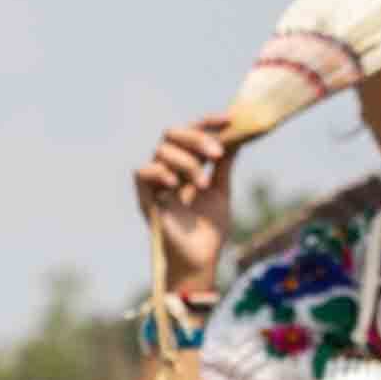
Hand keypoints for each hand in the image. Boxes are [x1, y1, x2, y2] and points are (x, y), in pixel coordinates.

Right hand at [133, 119, 238, 295]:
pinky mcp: (144, 198)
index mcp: (187, 164)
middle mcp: (169, 168)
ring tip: (202, 184)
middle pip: (173, 133)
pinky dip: (161, 172)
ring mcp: (155, 182)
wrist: (200, 260)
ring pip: (162, 150)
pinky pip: (143, 172)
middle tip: (216, 154)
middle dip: (196, 139)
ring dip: (186, 162)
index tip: (229, 119)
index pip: (192, 131)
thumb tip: (237, 137)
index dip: (208, 122)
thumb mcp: (221, 190)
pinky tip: (176, 184)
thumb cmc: (209, 230)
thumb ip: (224, 164)